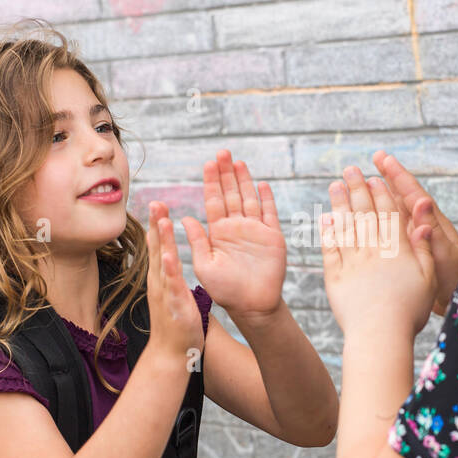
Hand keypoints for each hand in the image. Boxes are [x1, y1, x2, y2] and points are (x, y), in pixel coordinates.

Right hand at [145, 201, 204, 359]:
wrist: (171, 354)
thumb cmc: (175, 324)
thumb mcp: (173, 293)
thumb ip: (171, 274)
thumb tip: (170, 256)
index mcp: (161, 278)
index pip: (158, 248)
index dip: (157, 226)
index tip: (158, 205)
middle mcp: (159, 282)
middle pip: (157, 249)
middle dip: (156, 225)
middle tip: (156, 201)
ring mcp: (164, 293)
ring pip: (162, 262)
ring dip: (161, 240)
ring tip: (161, 220)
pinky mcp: (174, 305)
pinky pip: (172, 285)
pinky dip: (170, 269)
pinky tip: (169, 256)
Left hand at [181, 150, 286, 323]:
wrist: (252, 305)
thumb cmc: (226, 290)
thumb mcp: (204, 265)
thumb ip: (196, 241)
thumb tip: (185, 218)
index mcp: (218, 232)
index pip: (213, 200)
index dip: (211, 181)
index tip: (209, 163)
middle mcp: (236, 227)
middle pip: (231, 193)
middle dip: (227, 173)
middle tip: (223, 152)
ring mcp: (254, 230)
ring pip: (249, 198)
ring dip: (245, 180)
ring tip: (239, 162)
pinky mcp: (272, 237)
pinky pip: (270, 213)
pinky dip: (266, 198)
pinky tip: (262, 184)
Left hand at [321, 166, 436, 340]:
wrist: (379, 334)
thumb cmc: (410, 310)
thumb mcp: (429, 278)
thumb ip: (425, 247)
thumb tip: (425, 219)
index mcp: (397, 250)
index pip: (389, 214)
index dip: (382, 194)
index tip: (375, 177)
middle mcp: (372, 251)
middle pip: (364, 213)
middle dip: (357, 189)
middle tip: (350, 169)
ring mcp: (351, 262)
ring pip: (345, 226)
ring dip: (339, 204)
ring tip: (335, 185)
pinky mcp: (334, 278)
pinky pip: (329, 250)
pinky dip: (327, 233)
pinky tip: (324, 220)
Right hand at [371, 150, 457, 316]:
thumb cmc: (455, 278)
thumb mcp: (444, 253)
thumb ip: (432, 229)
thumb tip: (423, 201)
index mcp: (430, 223)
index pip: (411, 192)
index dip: (397, 174)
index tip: (382, 157)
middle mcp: (421, 227)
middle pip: (400, 197)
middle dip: (386, 179)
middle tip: (371, 160)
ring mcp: (415, 238)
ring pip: (393, 213)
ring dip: (379, 198)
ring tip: (362, 185)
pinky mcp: (410, 252)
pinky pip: (390, 232)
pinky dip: (378, 223)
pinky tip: (365, 222)